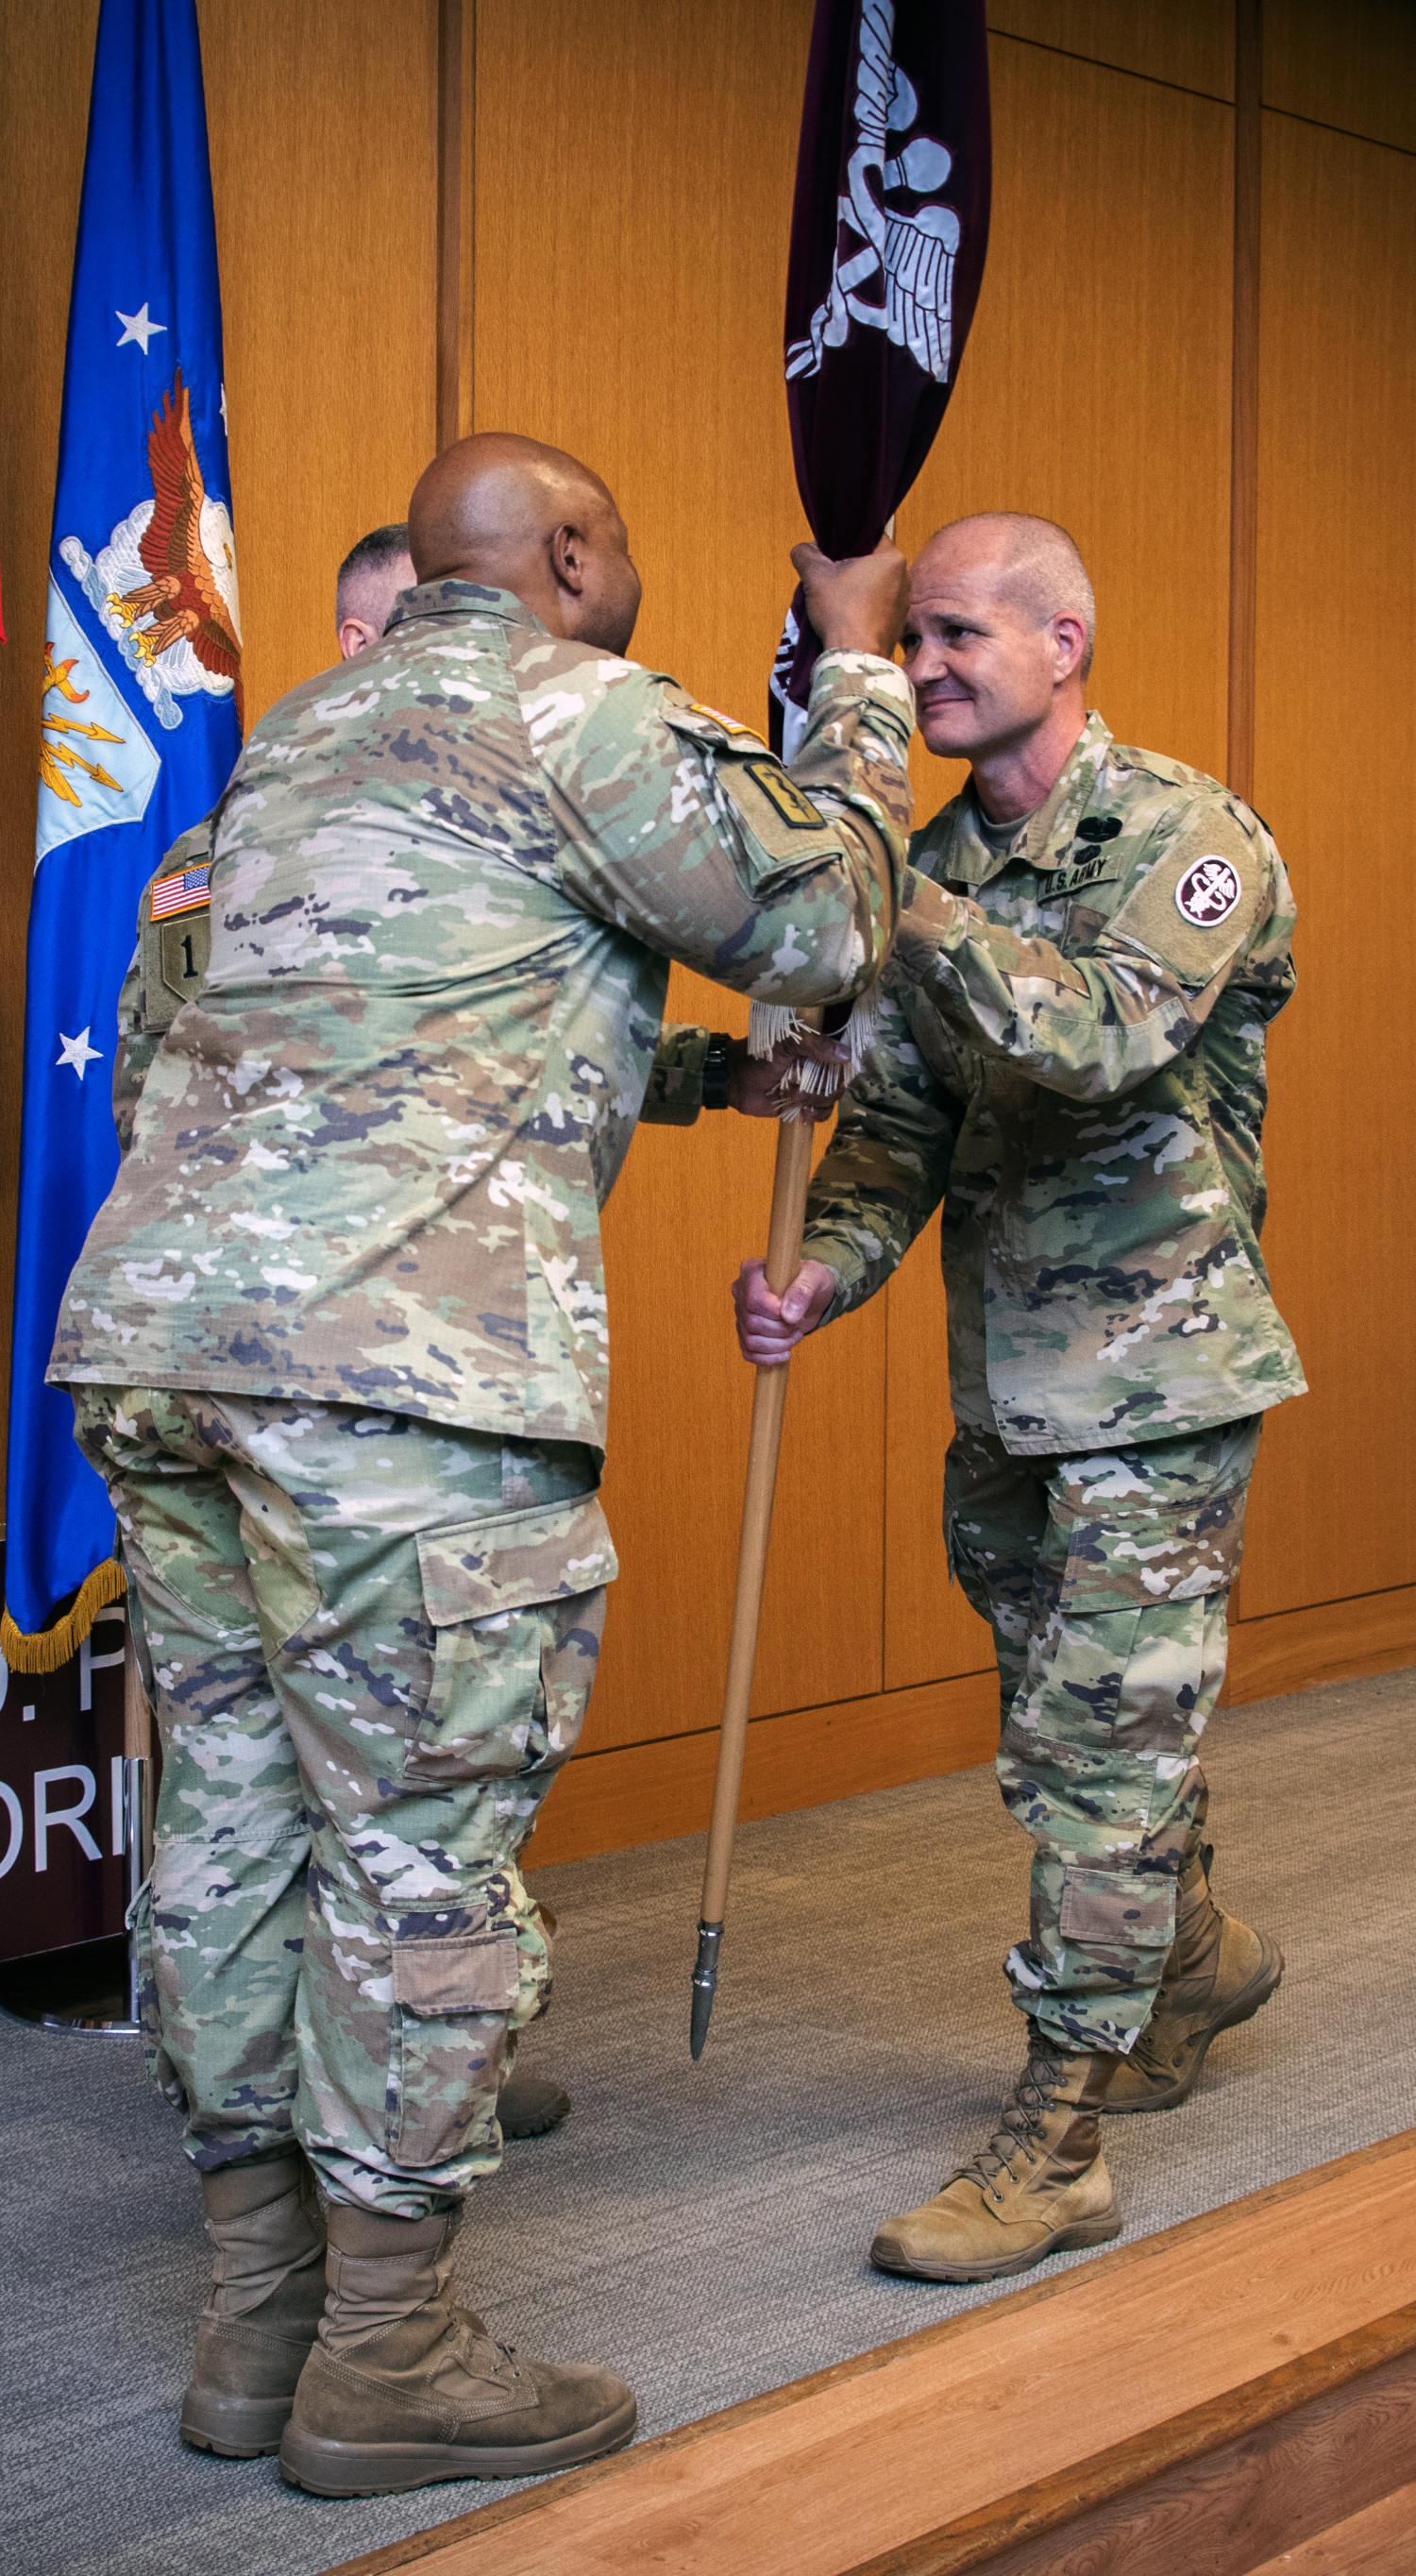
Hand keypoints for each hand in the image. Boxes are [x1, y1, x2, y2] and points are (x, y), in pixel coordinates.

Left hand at [725, 1034, 843, 1122]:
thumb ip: (814, 1044)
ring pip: (832, 1097)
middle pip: (839, 1079)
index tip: (831, 1070)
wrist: (736, 1083)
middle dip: (822, 1087)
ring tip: (794, 1097)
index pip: (842, 1054)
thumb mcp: (785, 1043)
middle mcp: (818, 1065)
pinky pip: (824, 1113)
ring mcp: (812, 1086)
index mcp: (815, 1046)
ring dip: (816, 1101)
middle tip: (799, 1088)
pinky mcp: (805, 1105)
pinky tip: (803, 1112)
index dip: (842, 1064)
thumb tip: (847, 1055)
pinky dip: (816, 1114)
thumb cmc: (758, 1057)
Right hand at [731, 1256, 836, 1365]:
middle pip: (753, 1323)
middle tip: (798, 1323)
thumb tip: (789, 1315)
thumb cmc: (812, 1280)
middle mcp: (741, 1291)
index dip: (776, 1313)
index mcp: (752, 1271)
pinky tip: (785, 1352)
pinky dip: (768, 1358)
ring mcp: (741, 1313)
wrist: (813, 1295)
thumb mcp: (815, 1277)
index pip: (755, 1300)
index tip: (795, 1313)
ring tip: (795, 1335)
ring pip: (750, 1341)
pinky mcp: (745, 1331)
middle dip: (781, 1330)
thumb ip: (803, 1291)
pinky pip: (748, 1353)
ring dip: (778, 1345)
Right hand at [791, 535, 908, 659]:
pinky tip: (847, 616)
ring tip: (837, 599)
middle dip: (850, 568)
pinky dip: (864, 608)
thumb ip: (805, 554)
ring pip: (875, 585)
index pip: (869, 537)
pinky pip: (878, 607)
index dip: (846, 542)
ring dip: (857, 589)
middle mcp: (904, 578)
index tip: (831, 553)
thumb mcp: (815, 576)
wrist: (856, 657)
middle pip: (872, 562)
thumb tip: (803, 549)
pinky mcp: (898, 623)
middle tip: (830, 576)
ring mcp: (903, 603)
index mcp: (892, 558)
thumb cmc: (841, 613)